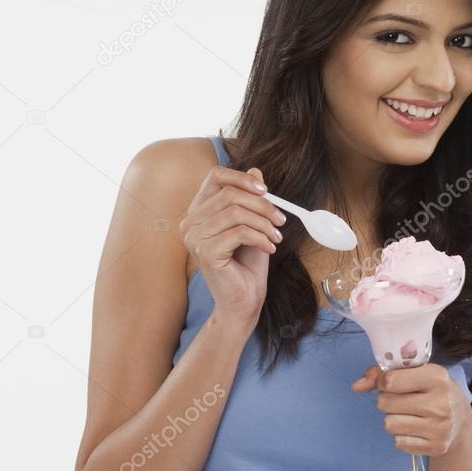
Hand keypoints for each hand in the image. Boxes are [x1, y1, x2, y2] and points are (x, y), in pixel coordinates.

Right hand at [179, 164, 285, 325]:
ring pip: (236, 212)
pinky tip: (270, 248)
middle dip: (263, 205)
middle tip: (281, 220)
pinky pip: (240, 232)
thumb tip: (256, 169)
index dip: (242, 178)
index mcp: (199, 211)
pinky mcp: (205, 251)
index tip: (266, 191)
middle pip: (231, 194)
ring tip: (276, 236)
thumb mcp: (254, 225)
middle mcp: (190, 221)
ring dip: (264, 223)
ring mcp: (194, 237)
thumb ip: (251, 199)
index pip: (216, 176)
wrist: (243, 301)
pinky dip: (261, 238)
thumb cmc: (247, 265)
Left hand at [351, 363, 470, 456]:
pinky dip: (401, 435)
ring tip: (408, 414)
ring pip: (389, 424)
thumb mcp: (415, 373)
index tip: (389, 383)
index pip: (390, 380)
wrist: (460, 420)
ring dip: (392, 419)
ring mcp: (439, 427)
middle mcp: (441, 403)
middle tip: (401, 400)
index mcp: (437, 377)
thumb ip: (381, 374)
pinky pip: (398, 442)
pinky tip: (414, 428)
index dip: (383, 382)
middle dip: (386, 400)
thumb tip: (356, 386)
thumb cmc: (431, 390)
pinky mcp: (436, 447)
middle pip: (385, 403)